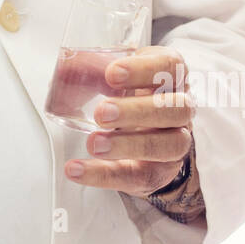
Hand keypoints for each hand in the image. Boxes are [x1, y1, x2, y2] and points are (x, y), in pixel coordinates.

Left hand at [63, 47, 194, 198]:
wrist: (146, 135)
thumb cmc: (131, 95)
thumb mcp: (117, 76)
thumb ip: (93, 69)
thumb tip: (64, 67)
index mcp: (171, 77)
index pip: (171, 67)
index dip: (144, 69)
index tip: (112, 73)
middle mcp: (181, 110)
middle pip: (176, 109)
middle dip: (137, 111)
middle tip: (101, 113)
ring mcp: (175, 143)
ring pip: (167, 146)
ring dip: (127, 146)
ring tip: (93, 144)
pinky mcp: (157, 172)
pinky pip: (135, 176)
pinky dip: (103, 175)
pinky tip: (75, 169)